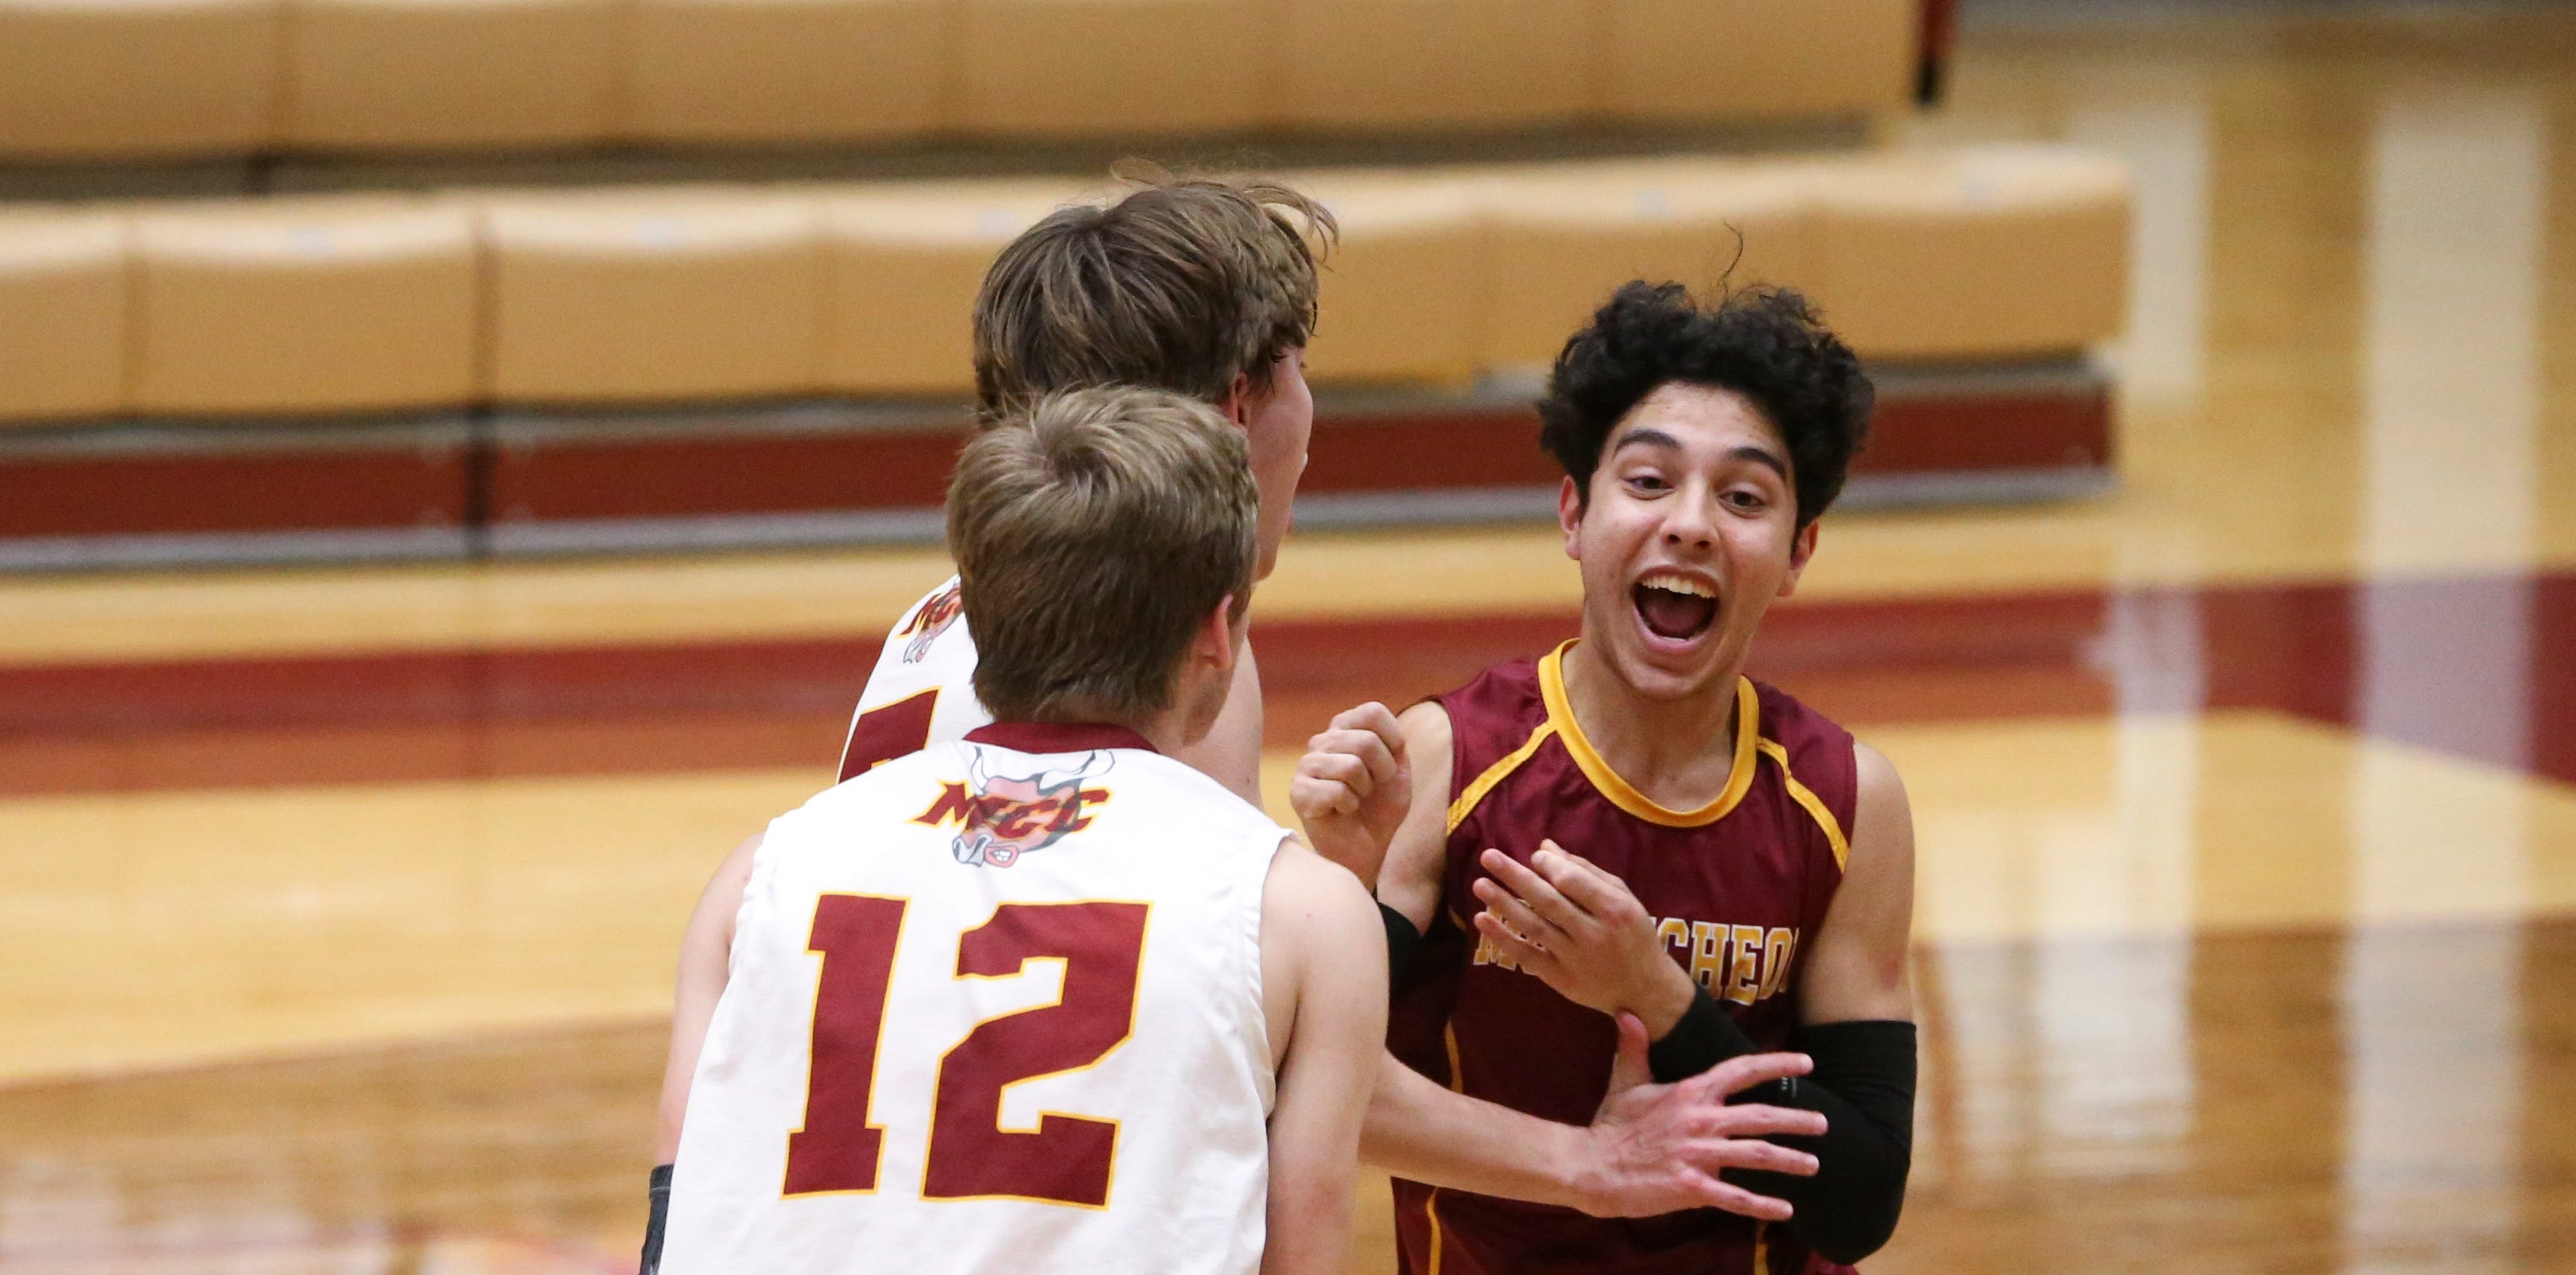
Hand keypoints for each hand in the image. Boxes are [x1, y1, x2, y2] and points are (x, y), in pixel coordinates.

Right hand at [1289, 702, 1409, 891]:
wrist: (1366, 847)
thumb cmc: (1379, 808)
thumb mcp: (1399, 771)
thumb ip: (1394, 742)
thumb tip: (1382, 728)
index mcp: (1345, 730)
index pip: (1371, 712)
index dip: (1393, 738)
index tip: (1392, 764)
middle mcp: (1322, 742)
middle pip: (1366, 741)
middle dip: (1383, 771)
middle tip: (1373, 789)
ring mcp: (1307, 766)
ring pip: (1352, 765)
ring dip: (1364, 791)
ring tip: (1355, 799)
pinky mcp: (1298, 792)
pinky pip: (1336, 791)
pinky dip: (1349, 806)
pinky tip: (1341, 811)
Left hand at [1471, 842, 1698, 1035]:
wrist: (1644, 990)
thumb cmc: (1633, 934)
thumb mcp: (1623, 898)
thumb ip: (1586, 871)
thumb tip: (1546, 847)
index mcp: (1615, 910)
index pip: (1573, 882)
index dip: (1549, 866)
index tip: (1534, 857)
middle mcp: (1594, 935)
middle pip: (1548, 901)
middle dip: (1516, 877)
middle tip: (1488, 857)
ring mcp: (1575, 959)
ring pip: (1534, 927)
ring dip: (1503, 904)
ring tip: (1479, 884)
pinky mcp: (1561, 979)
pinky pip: (1527, 956)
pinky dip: (1503, 938)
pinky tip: (1482, 920)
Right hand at [1573, 1013, 1825, 1219]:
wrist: (1591, 1166)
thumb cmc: (1612, 1125)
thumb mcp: (1625, 1081)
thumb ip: (1634, 1048)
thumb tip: (1627, 1012)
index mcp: (1690, 1093)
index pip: (1740, 1071)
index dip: (1776, 1064)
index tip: (1806, 1062)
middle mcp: (1699, 1120)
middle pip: (1759, 1116)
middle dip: (1796, 1120)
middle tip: (1823, 1123)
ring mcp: (1697, 1155)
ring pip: (1754, 1155)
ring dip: (1788, 1159)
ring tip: (1813, 1164)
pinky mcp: (1691, 1187)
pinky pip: (1734, 1196)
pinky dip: (1762, 1204)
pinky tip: (1785, 1209)